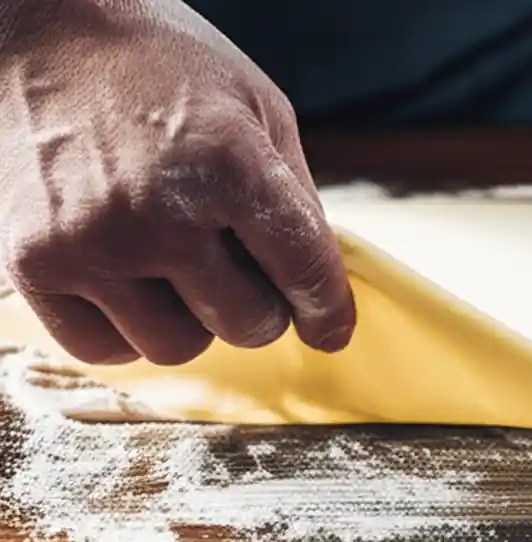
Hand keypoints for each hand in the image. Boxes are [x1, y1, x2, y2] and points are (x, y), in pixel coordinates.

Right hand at [0, 0, 355, 364]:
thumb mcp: (257, 107)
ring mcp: (90, 245)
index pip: (304, 271)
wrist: (41, 32)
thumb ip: (294, 197)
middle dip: (260, 304)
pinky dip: (128, 329)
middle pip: (247, 324)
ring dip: (193, 319)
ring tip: (179, 266)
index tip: (330, 330)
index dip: (328, 311)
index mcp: (229, 164)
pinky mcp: (32, 266)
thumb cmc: (163, 66)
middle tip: (239, 268)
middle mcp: (158, 213)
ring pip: (178, 347)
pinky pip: (105, 349)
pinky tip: (131, 282)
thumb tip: (317, 284)